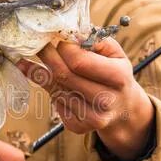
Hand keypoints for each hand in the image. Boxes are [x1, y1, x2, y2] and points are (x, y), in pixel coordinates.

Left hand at [18, 37, 154, 160]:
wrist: (123, 108)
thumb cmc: (114, 73)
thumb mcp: (114, 53)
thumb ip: (95, 40)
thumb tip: (71, 33)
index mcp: (118, 78)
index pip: (79, 61)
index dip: (63, 48)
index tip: (56, 38)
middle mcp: (106, 100)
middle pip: (64, 75)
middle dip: (48, 56)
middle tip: (37, 44)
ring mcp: (92, 117)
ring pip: (56, 89)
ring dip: (45, 73)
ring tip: (38, 60)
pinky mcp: (78, 127)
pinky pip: (55, 103)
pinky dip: (51, 90)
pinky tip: (50, 82)